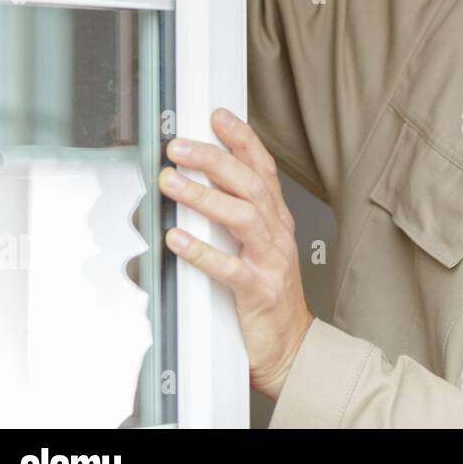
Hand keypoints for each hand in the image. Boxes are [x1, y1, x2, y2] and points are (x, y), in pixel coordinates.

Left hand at [160, 107, 314, 399]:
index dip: (242, 140)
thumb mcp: (255, 248)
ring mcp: (270, 261)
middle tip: (179, 148)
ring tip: (171, 184)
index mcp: (276, 220)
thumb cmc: (267, 296)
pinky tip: (176, 241)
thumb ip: (230, 219)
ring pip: (243, 217)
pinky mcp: (259, 291)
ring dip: (204, 197)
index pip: (262, 169)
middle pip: (250, 184)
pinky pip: (230, 268)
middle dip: (214, 160)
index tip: (217, 117)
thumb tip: (187, 190)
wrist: (291, 345)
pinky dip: (201, 252)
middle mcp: (277, 234)